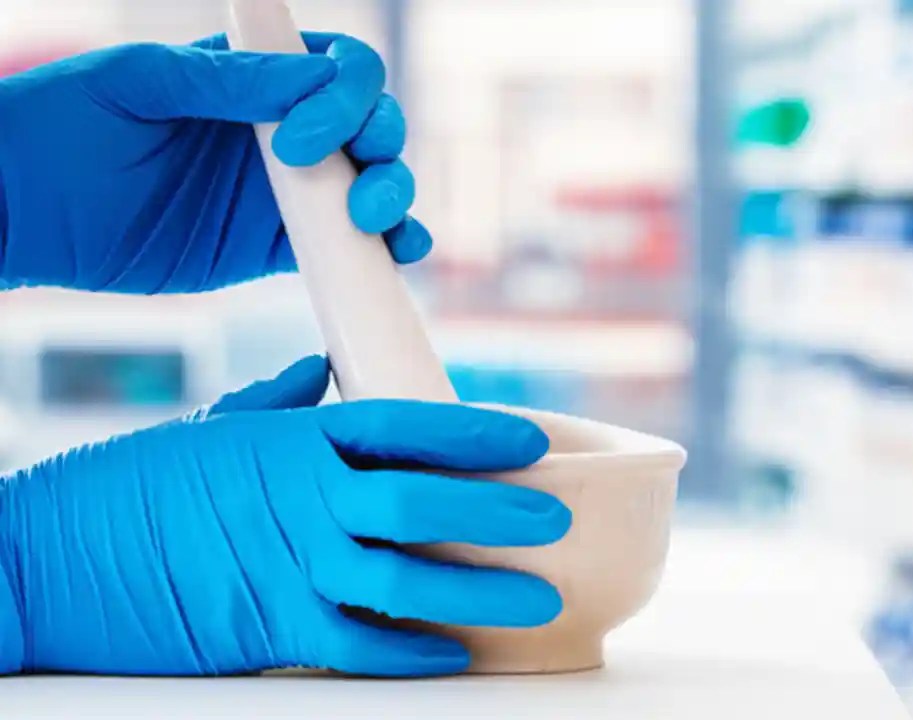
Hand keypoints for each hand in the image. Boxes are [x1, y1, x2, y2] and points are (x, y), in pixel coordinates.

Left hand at [0, 34, 428, 292]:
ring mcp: (285, 193)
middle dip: (380, 145)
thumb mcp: (138, 83)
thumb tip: (314, 77)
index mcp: (252, 76)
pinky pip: (350, 249)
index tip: (299, 136)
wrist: (17, 213)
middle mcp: (281, 129)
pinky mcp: (278, 250)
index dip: (344, 95)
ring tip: (371, 220)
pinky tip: (399, 254)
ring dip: (393, 196)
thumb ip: (225, 81)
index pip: (338, 68)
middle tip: (348, 181)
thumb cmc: (60, 125)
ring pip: (373, 184)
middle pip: (371, 124)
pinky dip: (387, 251)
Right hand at [0, 357, 571, 676]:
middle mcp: (304, 497)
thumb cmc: (125, 489)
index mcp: (294, 439)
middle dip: (502, 510)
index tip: (532, 440)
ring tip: (539, 598)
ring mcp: (288, 565)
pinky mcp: (267, 630)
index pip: (406, 424)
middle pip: (426, 500)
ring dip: (481, 591)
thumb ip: (274, 403)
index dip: (477, 432)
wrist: (44, 561)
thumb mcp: (205, 428)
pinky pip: (360, 646)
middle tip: (558, 519)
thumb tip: (318, 368)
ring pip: (409, 579)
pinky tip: (456, 657)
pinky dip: (412, 654)